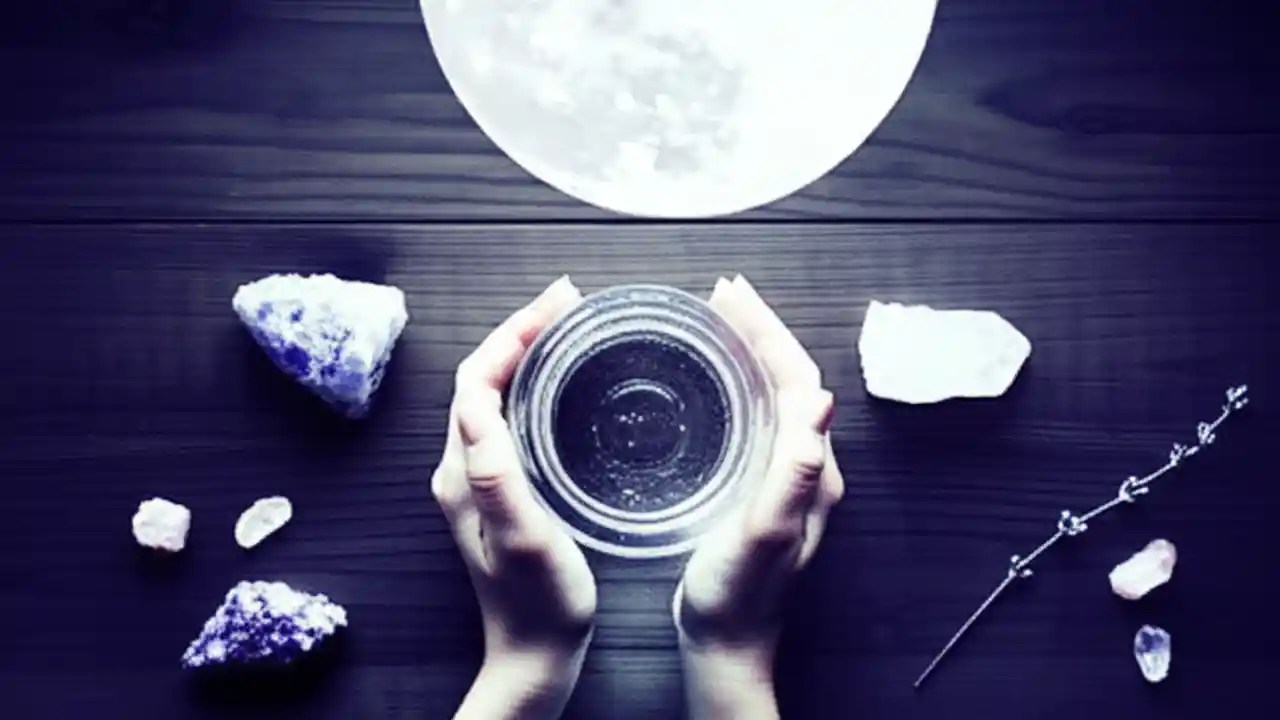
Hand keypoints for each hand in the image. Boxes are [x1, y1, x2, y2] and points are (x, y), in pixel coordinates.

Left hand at [432, 277, 597, 719]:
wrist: (536, 658)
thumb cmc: (538, 604)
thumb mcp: (523, 535)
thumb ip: (496, 472)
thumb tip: (476, 402)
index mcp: (464, 470)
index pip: (478, 378)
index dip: (514, 332)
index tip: (559, 303)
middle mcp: (464, 468)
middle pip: (482, 378)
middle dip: (520, 330)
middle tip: (568, 303)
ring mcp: (480, 480)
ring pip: (495, 394)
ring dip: (526, 353)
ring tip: (567, 327)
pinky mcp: (501, 491)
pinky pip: (511, 418)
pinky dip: (534, 385)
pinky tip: (565, 385)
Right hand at [674, 276, 843, 719]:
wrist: (726, 645)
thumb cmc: (737, 597)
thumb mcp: (763, 534)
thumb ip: (794, 474)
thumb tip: (819, 403)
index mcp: (812, 471)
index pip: (799, 380)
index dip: (768, 333)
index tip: (732, 297)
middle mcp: (808, 469)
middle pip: (792, 379)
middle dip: (762, 331)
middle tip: (724, 295)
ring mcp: (786, 479)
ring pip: (776, 395)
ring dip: (753, 353)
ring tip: (721, 322)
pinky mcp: (763, 489)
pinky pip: (758, 418)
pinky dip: (740, 385)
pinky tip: (714, 382)